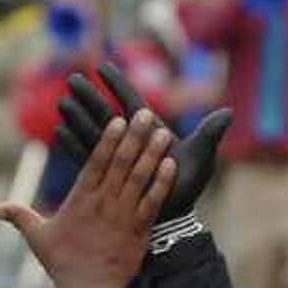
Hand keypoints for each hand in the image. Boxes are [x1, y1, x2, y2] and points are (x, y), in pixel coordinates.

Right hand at [0, 108, 175, 287]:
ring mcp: (123, 215)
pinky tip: (172, 164)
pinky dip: (163, 183)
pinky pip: (153, 201)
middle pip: (121, 163)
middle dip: (135, 136)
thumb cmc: (63, 265)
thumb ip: (19, 217)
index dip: (107, 140)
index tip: (118, 120)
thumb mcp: (37, 237)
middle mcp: (103, 202)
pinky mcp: (140, 230)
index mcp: (80, 200)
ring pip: (140, 178)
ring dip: (152, 153)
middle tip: (146, 113)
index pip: (95, 162)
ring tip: (164, 132)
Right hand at [53, 62, 230, 222]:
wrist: (173, 220)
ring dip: (77, 118)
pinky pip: (87, 159)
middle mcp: (130, 143)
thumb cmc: (186, 188)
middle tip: (72, 79)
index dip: (117, 84)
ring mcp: (117, 160)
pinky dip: (74, 147)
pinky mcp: (107, 178)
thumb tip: (228, 112)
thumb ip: (208, 135)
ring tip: (62, 102)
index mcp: (149, 133)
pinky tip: (59, 133)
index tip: (102, 67)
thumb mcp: (200, 161)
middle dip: (89, 97)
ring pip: (93, 134)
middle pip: (106, 114)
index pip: (131, 101)